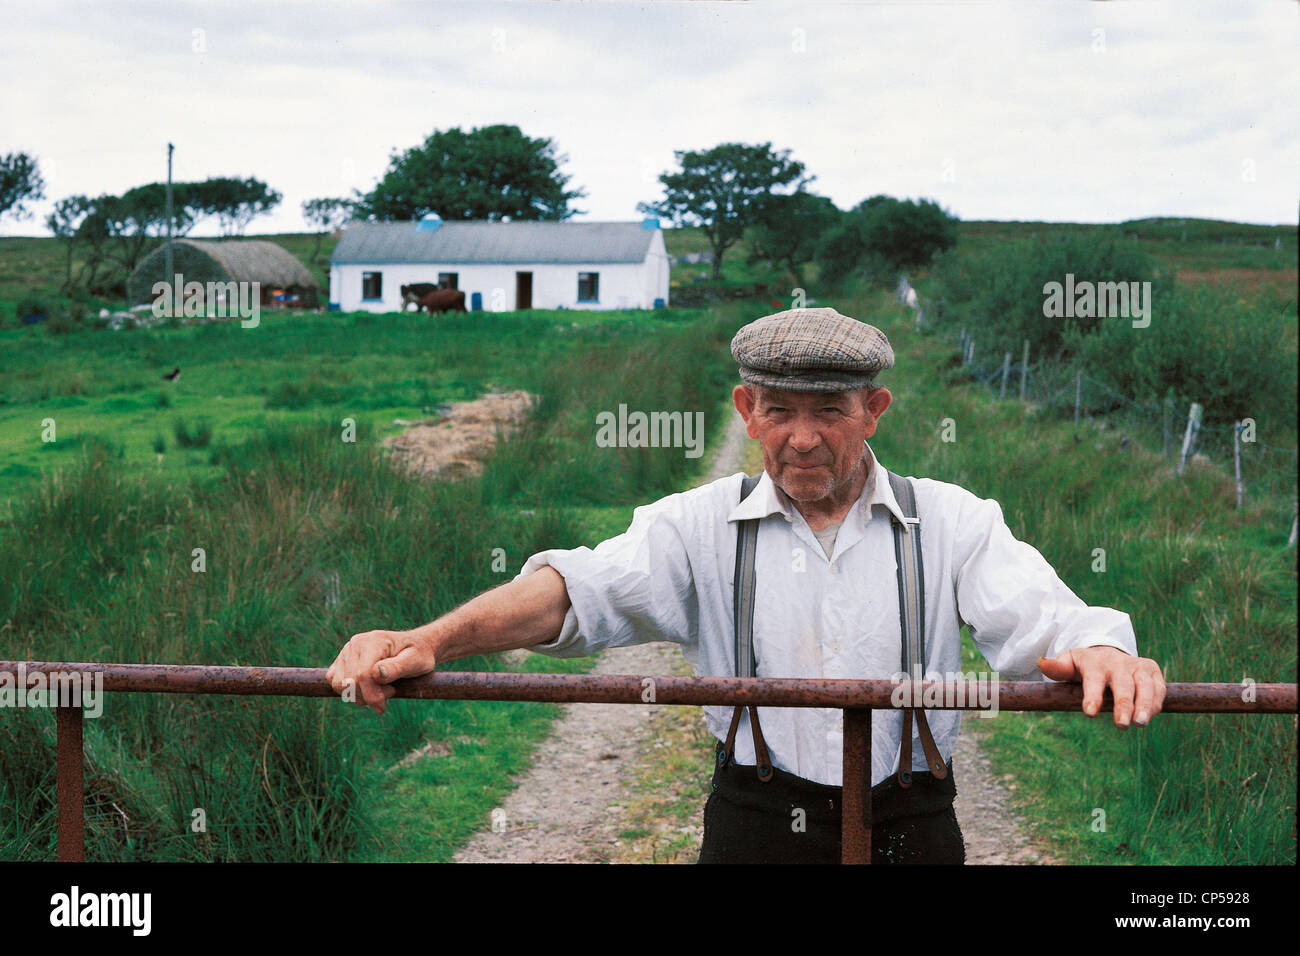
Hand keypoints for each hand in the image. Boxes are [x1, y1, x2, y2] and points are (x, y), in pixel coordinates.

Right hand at [326, 629, 437, 714]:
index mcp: (373, 641)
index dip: (372, 695)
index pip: (363, 675)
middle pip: (350, 683)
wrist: (415, 647)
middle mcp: (356, 643)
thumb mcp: (416, 661)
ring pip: (340, 685)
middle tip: (389, 690)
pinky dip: (349, 691)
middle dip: (369, 695)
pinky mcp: (342, 660)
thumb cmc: (418, 655)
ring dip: (359, 694)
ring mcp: (347, 651)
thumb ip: (397, 668)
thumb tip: (377, 673)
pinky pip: (334, 682)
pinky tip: (368, 687)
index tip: (386, 701)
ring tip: (380, 688)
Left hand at [1037, 646, 1165, 728]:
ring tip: (1141, 724)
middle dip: (1123, 705)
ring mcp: (1137, 666)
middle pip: (1122, 685)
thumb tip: (1041, 663)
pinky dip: (1157, 701)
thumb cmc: (1084, 665)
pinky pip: (1158, 687)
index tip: (1090, 713)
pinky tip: (1152, 716)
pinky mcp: (1152, 670)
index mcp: (1094, 663)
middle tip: (1121, 725)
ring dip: (1146, 705)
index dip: (1092, 696)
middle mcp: (1118, 663)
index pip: (1093, 680)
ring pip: (1145, 686)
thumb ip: (1057, 668)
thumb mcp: (1068, 663)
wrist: (1107, 652)